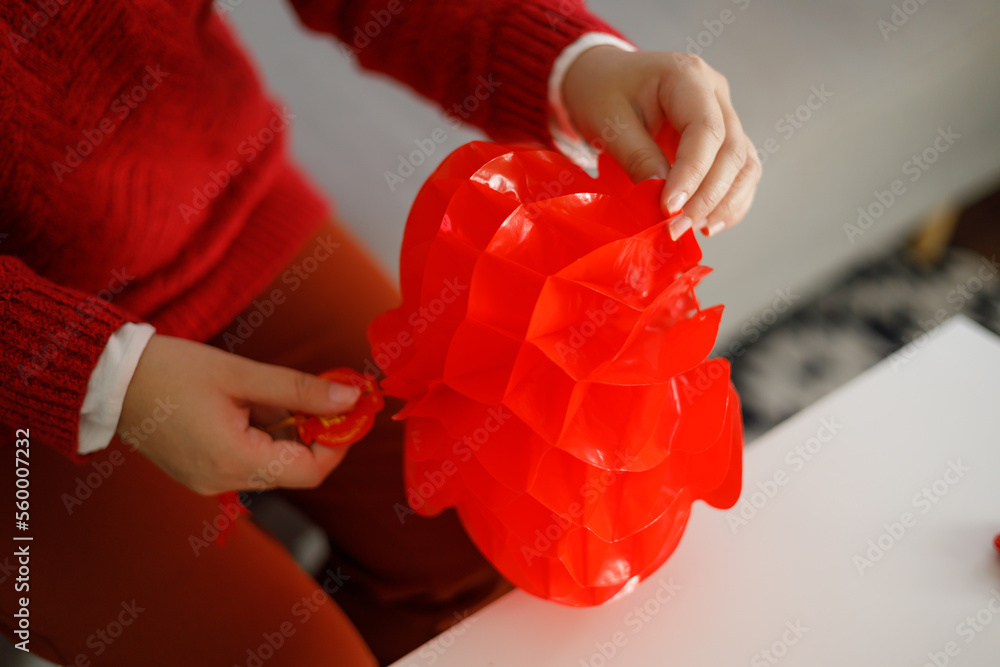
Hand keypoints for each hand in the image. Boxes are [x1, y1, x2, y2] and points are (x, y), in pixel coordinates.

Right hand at [117, 334, 360, 494]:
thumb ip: (300, 390)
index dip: (339, 442)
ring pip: (273, 462)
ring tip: (262, 391)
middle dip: (314, 431)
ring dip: (286, 429)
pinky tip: (246, 402)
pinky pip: (249, 459)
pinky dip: (262, 433)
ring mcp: (209, 481)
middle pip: (294, 468)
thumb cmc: (172, 371)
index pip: (311, 471)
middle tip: (319, 390)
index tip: (353, 409)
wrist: (107, 379)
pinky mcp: (200, 473)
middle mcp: (222, 482)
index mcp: (234, 462)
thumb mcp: (243, 374)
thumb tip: (351, 398)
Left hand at [562, 46, 760, 238]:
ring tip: (697, 229)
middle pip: (732, 150)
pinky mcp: (721, 139)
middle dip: (708, 196)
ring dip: (725, 202)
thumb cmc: (600, 93)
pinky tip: (708, 224)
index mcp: (688, 76)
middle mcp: (716, 93)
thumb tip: (667, 200)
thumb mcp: (609, 123)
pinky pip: (740, 172)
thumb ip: (639, 158)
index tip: (669, 208)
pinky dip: (729, 201)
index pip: (706, 130)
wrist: (600, 79)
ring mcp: (724, 115)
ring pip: (745, 164)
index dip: (692, 174)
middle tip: (677, 228)